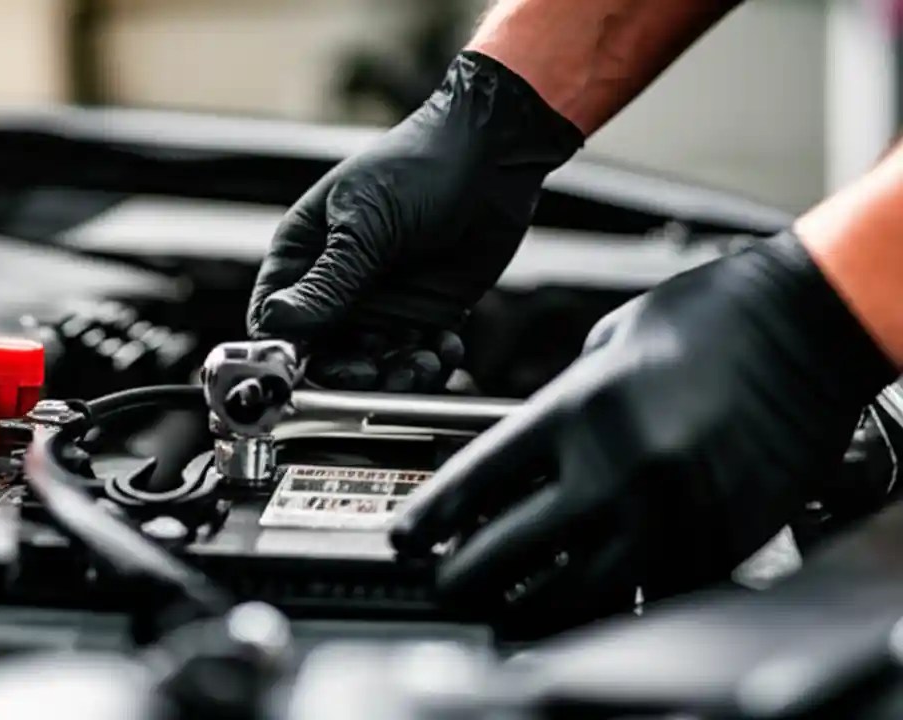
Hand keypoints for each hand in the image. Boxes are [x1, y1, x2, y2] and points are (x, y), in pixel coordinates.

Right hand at [247, 51, 582, 392]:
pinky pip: (418, 357)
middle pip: (324, 352)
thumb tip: (279, 322)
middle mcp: (338, 285)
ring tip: (421, 361)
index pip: (274, 316)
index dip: (284, 349)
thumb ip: (328, 281)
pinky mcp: (425, 313)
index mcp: (305, 253)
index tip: (305, 372)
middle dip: (349, 372)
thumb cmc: (419, 166)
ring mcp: (382, 302)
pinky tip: (446, 345)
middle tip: (374, 373)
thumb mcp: (365, 224)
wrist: (493, 156)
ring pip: (373, 363)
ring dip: (395, 373)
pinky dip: (432, 362)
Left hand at [391, 233, 895, 630]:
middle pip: (507, 555)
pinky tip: (586, 598)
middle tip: (445, 582)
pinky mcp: (720, 545)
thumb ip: (556, 411)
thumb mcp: (604, 348)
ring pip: (572, 599)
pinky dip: (609, 607)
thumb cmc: (709, 320)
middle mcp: (619, 472)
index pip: (474, 482)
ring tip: (503, 607)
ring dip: (527, 608)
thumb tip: (517, 465)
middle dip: (461, 577)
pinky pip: (646, 599)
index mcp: (579, 412)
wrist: (808, 328)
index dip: (428, 519)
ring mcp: (672, 517)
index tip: (406, 539)